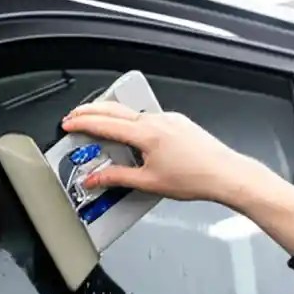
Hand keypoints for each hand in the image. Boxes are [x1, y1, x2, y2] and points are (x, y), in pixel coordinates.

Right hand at [61, 101, 273, 206]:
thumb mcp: (148, 182)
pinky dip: (131, 122)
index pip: (105, 124)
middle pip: (114, 110)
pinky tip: (129, 133)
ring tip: (96, 123)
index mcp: (146, 134)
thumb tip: (95, 179)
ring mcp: (168, 119)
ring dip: (110, 115)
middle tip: (74, 116)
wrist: (226, 174)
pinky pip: (147, 118)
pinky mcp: (177, 122)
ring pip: (131, 113)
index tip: (68, 124)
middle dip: (90, 111)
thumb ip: (117, 178)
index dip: (83, 123)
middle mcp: (156, 121)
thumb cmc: (195, 178)